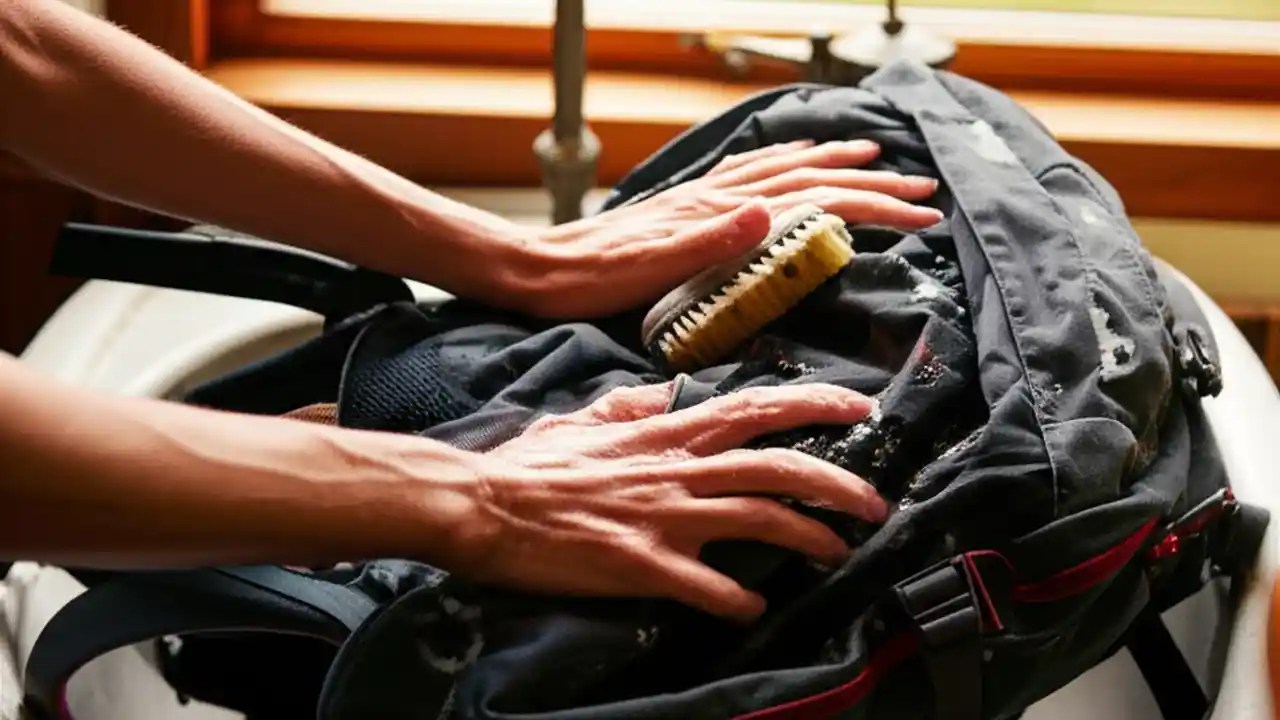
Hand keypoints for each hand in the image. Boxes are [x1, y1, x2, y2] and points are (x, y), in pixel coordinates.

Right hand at [455, 381, 885, 621]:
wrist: (484, 504)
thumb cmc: (533, 464)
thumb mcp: (585, 418)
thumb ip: (633, 406)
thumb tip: (665, 393)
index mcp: (665, 432)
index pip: (756, 407)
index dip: (814, 404)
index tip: (860, 406)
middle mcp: (676, 468)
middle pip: (776, 466)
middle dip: (837, 482)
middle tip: (876, 502)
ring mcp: (662, 515)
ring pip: (758, 519)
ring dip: (810, 537)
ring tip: (840, 552)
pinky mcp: (641, 563)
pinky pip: (707, 584)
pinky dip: (738, 598)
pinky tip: (754, 607)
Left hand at [509, 139, 941, 317]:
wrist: (545, 270)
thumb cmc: (597, 279)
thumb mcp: (654, 267)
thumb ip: (712, 238)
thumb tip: (770, 210)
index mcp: (718, 213)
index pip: (813, 202)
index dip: (873, 206)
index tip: (921, 215)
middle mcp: (715, 197)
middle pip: (808, 180)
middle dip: (870, 185)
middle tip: (922, 191)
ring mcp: (701, 198)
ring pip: (781, 171)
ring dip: (831, 164)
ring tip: (870, 158)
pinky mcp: (686, 207)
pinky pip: (747, 176)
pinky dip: (780, 165)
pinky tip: (786, 167)